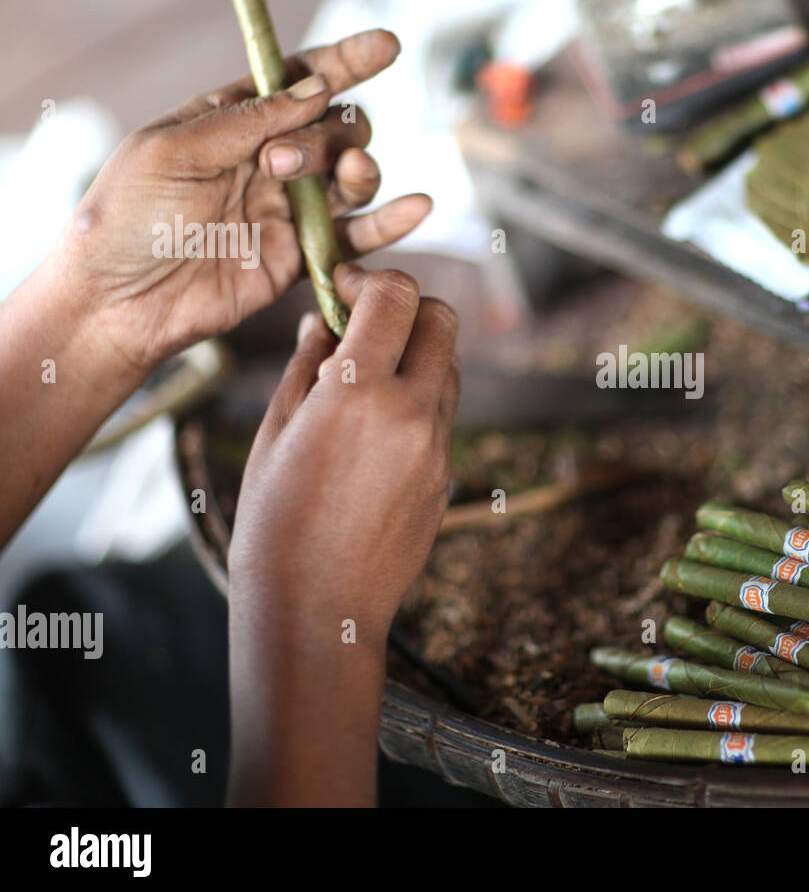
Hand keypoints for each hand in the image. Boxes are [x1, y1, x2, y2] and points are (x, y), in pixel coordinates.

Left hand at [56, 28, 430, 370]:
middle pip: (335, 128)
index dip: (344, 62)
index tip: (385, 47)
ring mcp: (289, 209)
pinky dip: (390, 223)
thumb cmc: (125, 218)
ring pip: (353, 177)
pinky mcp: (301, 257)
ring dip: (361, 169)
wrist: (115, 302)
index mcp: (233, 121)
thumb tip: (316, 89)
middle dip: (326, 135)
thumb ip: (247, 121)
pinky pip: (356, 237)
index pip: (298, 80)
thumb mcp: (171, 151)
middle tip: (279, 164)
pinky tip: (416, 207)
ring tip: (351, 175)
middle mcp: (268, 160)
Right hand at [229, 262, 458, 639]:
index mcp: (359, 393)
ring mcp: (439, 447)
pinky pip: (445, 415)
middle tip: (364, 326)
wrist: (316, 611)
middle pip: (442, 320)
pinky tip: (375, 430)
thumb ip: (305, 365)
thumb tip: (324, 319)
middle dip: (406, 309)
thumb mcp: (275, 434)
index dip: (370, 280)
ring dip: (415, 355)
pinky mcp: (448, 475)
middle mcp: (413, 413)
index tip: (343, 288)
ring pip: (449, 367)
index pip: (396, 296)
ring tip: (364, 383)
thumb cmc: (277, 525)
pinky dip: (419, 401)